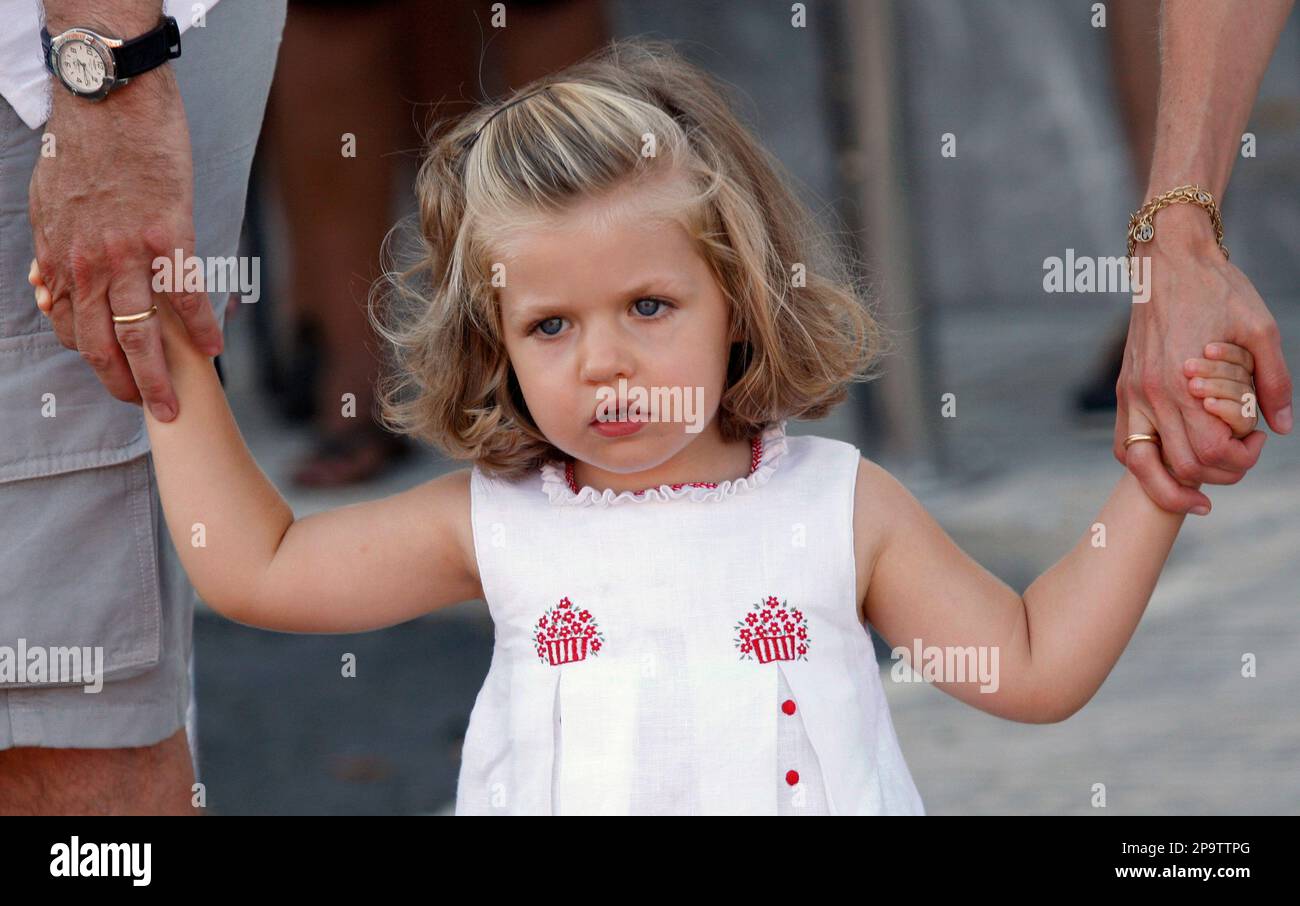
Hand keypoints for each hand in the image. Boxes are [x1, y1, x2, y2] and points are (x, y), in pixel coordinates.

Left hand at [28, 66, 222, 421]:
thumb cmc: (82, 142)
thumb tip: (47, 282)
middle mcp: (89, 263)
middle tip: (150, 408)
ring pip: (140, 333)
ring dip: (160, 377)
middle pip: (103, 344)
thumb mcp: (47, 200)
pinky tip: (214, 350)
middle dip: (126, 385)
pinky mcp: (167, 235)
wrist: (107, 96)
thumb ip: (51, 247)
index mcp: (62, 256)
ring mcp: (127, 252)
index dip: (94, 360)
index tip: (115, 376)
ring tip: (176, 402)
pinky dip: (201, 328)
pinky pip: (186, 295)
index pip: (72, 328)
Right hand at [1115, 210, 1289, 513]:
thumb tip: (1282, 427)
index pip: (1213, 451)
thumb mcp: (1261, 329)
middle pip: (1184, 466)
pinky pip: (1124, 445)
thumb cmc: (1218, 290)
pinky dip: (1147, 464)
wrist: (1167, 261)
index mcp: (1184, 383)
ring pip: (1142, 466)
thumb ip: (1274, 382)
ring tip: (1201, 487)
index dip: (1243, 458)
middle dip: (1221, 473)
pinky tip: (1172, 460)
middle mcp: (1151, 395)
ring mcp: (1132, 395)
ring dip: (1174, 484)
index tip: (1260, 438)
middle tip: (1242, 455)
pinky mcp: (1124, 390)